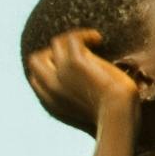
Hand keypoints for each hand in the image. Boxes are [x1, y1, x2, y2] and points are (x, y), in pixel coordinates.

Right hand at [25, 29, 141, 124]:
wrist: (118, 117)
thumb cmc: (115, 120)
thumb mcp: (93, 116)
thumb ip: (85, 106)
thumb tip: (95, 97)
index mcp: (53, 104)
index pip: (36, 79)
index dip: (50, 68)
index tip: (71, 64)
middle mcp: (51, 88)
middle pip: (36, 60)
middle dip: (55, 51)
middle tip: (77, 50)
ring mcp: (61, 73)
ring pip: (55, 44)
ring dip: (74, 38)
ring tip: (93, 42)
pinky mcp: (75, 62)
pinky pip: (72, 37)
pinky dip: (85, 34)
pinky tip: (98, 39)